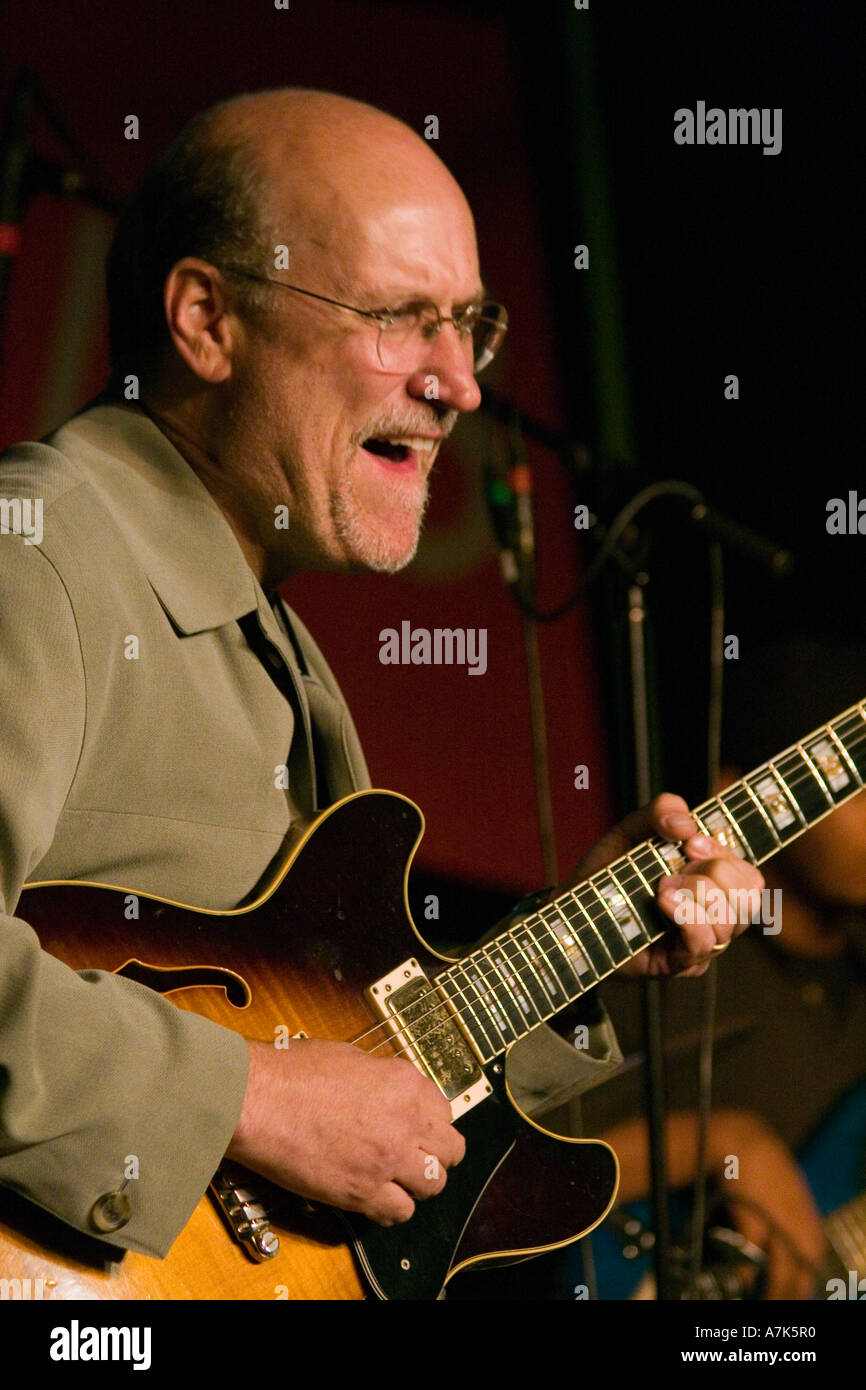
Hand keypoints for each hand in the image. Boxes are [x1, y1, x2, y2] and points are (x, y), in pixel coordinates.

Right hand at [225, 1038, 463, 1224]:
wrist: (258, 1100)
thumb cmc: (292, 1073)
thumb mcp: (351, 1058)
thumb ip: (383, 1079)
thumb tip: (389, 1092)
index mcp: (405, 1083)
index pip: (445, 1111)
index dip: (432, 1121)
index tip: (421, 1127)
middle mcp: (405, 1122)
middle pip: (450, 1150)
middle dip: (437, 1153)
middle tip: (420, 1156)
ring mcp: (387, 1159)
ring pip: (434, 1185)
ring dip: (419, 1182)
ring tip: (399, 1178)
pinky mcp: (363, 1192)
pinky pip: (400, 1212)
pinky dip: (394, 1208)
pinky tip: (380, 1197)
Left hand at [573, 793, 763, 976]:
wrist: (572, 909)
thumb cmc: (608, 872)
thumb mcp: (633, 830)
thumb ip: (662, 810)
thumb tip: (686, 824)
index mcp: (714, 884)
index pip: (748, 875)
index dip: (724, 853)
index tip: (689, 844)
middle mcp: (715, 915)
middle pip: (750, 896)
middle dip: (713, 874)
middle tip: (670, 873)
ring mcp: (701, 943)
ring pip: (732, 920)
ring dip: (696, 894)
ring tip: (660, 888)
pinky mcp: (681, 963)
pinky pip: (705, 943)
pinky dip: (688, 916)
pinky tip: (663, 902)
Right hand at [718, 1113, 825, 1298]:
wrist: (748, 1140)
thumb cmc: (770, 1170)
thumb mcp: (793, 1199)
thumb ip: (797, 1227)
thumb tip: (791, 1259)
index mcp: (811, 1226)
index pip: (814, 1269)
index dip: (803, 1289)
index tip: (791, 1299)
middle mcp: (800, 1228)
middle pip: (800, 1275)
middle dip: (788, 1295)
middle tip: (773, 1304)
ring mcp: (778, 1222)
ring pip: (781, 1270)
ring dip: (772, 1291)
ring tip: (761, 1301)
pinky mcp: (754, 1215)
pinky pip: (752, 1252)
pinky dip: (746, 1268)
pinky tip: (742, 1279)